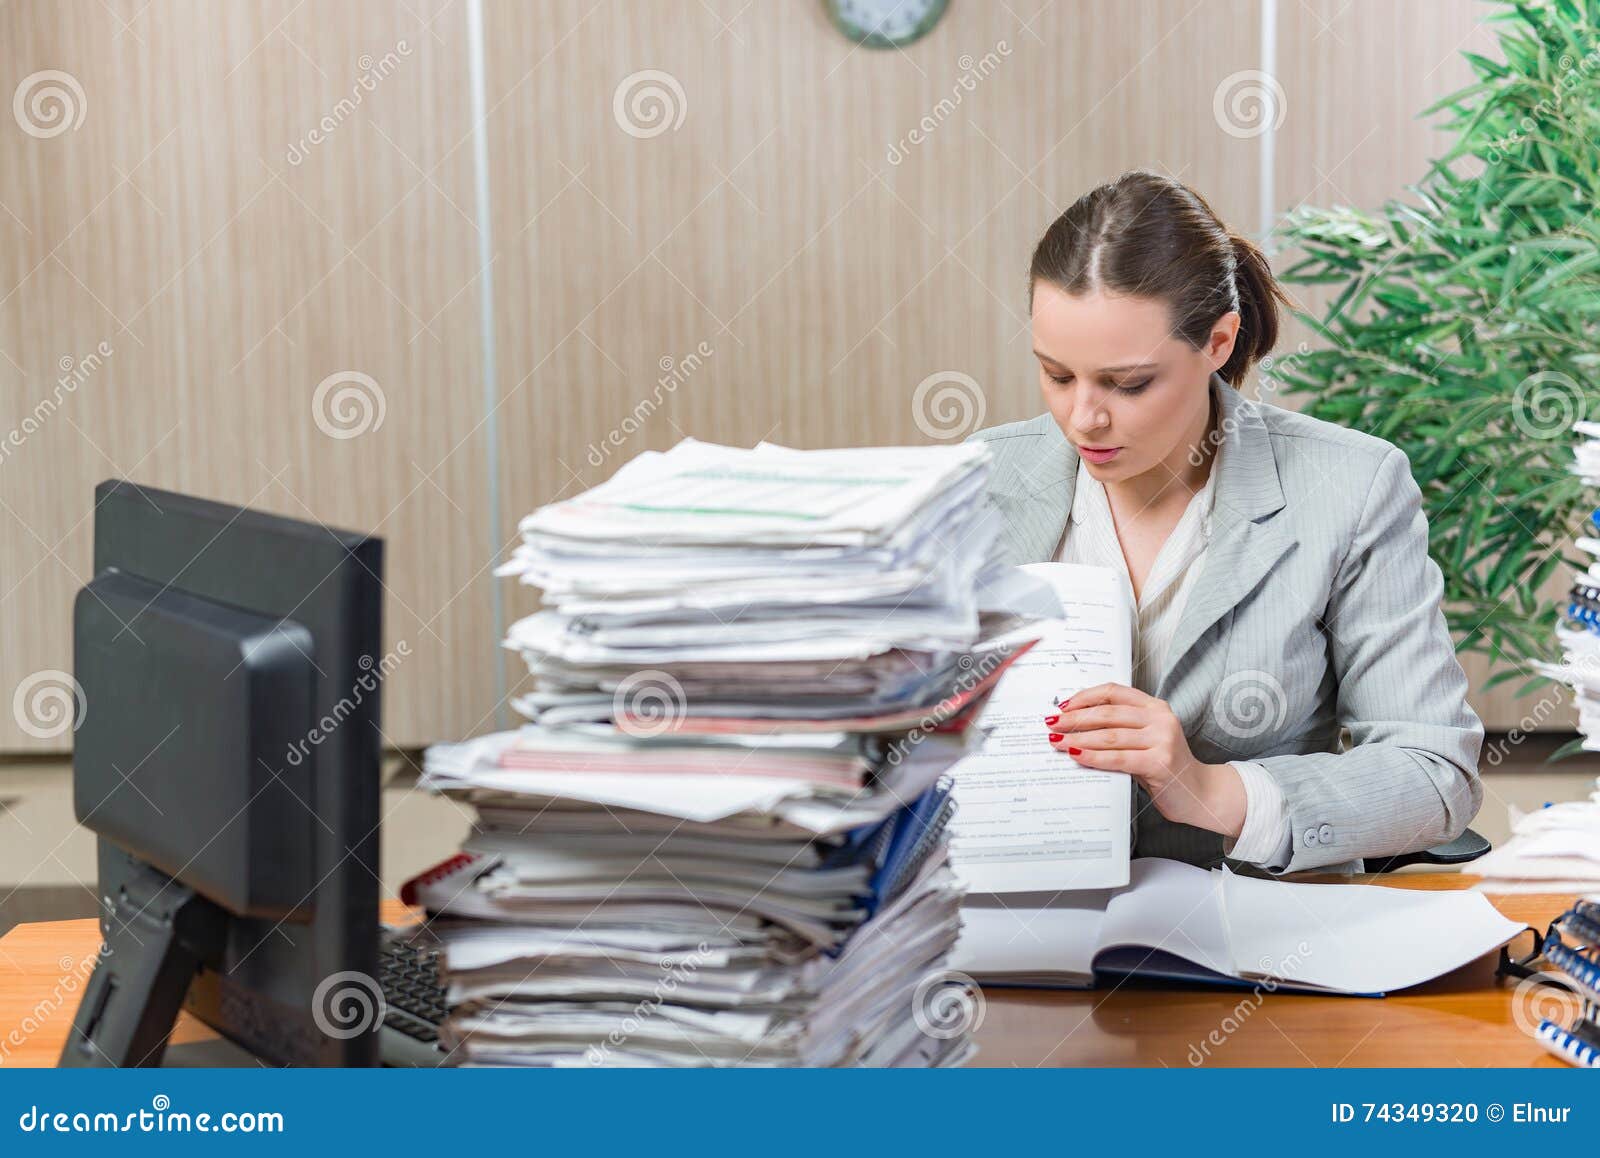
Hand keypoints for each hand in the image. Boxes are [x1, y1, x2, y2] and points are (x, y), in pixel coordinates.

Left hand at [1044, 682, 1247, 837]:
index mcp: (1155, 707)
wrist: (1199, 794)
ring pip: (1109, 735)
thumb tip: (1074, 728)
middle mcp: (1160, 718)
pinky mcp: (1159, 762)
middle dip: (1075, 719)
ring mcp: (1162, 739)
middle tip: (1052, 725)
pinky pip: (1118, 758)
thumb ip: (1120, 729)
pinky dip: (1094, 757)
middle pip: (1107, 713)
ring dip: (1078, 738)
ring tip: (1057, 742)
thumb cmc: (1165, 766)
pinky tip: (1077, 756)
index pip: (1113, 692)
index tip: (1063, 707)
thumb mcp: (1145, 740)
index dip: (1085, 697)